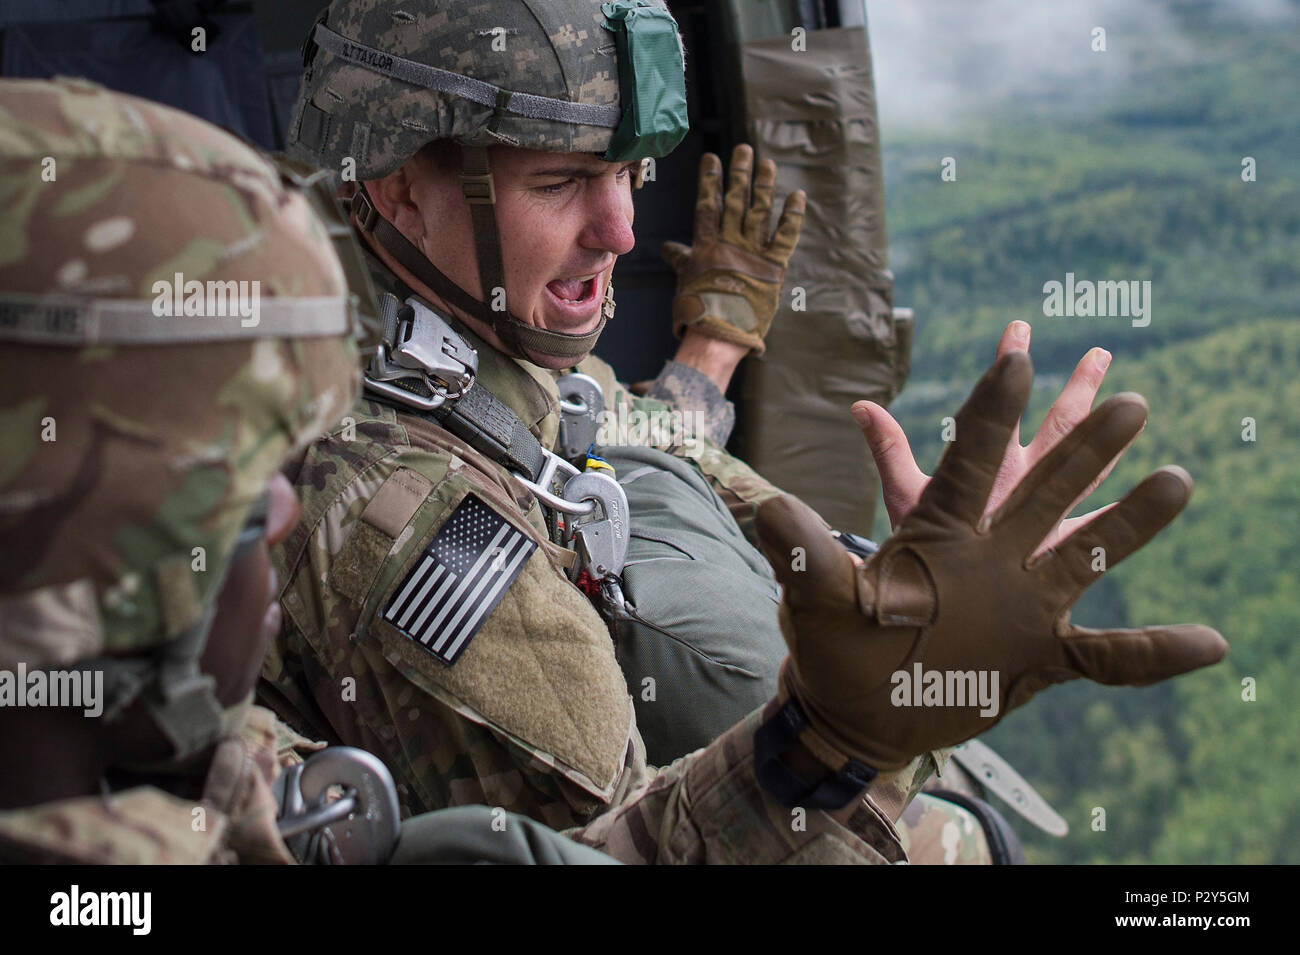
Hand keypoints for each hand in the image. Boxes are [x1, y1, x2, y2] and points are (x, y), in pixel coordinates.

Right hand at [662, 144, 805, 355]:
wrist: (719, 332)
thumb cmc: (698, 309)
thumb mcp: (685, 279)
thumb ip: (680, 259)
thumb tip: (666, 249)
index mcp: (707, 246)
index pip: (708, 205)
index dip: (710, 180)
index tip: (712, 157)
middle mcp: (730, 244)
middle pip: (736, 201)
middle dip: (739, 174)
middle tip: (744, 149)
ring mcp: (753, 254)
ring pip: (760, 212)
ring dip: (764, 186)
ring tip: (768, 163)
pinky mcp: (773, 267)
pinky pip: (786, 237)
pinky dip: (792, 217)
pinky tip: (797, 196)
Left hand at [755, 352, 1226, 771]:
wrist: (856, 704)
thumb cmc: (838, 640)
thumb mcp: (824, 587)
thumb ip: (807, 544)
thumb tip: (803, 465)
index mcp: (943, 524)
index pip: (973, 452)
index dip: (995, 400)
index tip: (1016, 346)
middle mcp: (991, 547)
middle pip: (1043, 476)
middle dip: (1077, 428)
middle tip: (1113, 376)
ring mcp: (1022, 595)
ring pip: (1085, 542)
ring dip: (1129, 516)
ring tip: (1180, 478)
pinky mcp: (1040, 648)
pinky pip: (1107, 653)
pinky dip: (1152, 653)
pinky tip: (1209, 646)